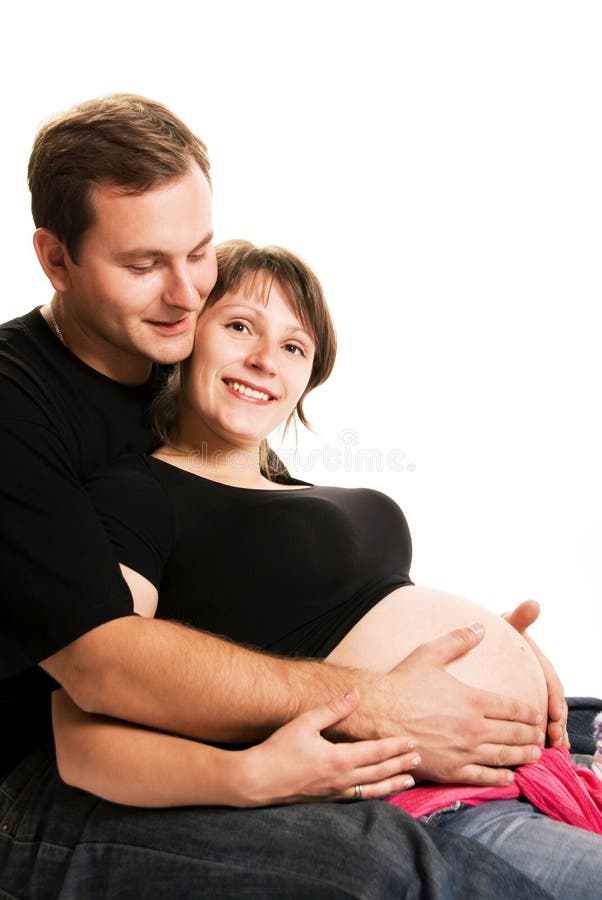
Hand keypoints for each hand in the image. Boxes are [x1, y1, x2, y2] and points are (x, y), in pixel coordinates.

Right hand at [240, 691, 419, 806]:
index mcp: (339, 759)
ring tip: (410, 780)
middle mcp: (341, 778)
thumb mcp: (304, 723)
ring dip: (392, 783)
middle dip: (401, 764)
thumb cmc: (278, 750)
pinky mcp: (327, 799)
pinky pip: (358, 798)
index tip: (412, 741)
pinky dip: (374, 794)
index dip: (395, 746)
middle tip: (420, 758)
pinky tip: (379, 793)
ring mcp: (335, 792)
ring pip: (372, 789)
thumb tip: (354, 694)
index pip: (375, 752)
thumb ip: (331, 710)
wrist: (257, 782)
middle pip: (379, 771)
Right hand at [349, 624, 543, 786]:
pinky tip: (508, 776)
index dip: (528, 712)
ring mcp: (463, 751)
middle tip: (540, 737)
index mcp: (472, 700)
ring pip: (503, 756)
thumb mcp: (430, 654)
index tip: (536, 715)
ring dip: (523, 757)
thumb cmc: (402, 683)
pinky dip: (500, 778)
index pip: (512, 708)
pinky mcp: (450, 770)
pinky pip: (483, 777)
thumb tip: (480, 626)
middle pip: (513, 734)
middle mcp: (473, 727)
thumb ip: (458, 640)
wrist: (377, 714)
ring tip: (534, 756)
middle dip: (530, 736)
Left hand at [503, 600, 568, 748]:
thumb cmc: (496, 636)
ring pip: (544, 718)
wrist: (482, 645)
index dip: (555, 699)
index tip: (555, 714)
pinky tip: (538, 752)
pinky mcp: (520, 707)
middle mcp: (538, 682)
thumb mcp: (507, 627)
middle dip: (555, 724)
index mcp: (538, 665)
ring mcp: (531, 695)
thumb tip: (533, 603)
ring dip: (549, 734)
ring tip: (550, 749)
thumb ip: (519, 618)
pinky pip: (530, 725)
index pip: (552, 684)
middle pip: (552, 706)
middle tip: (553, 739)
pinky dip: (536, 738)